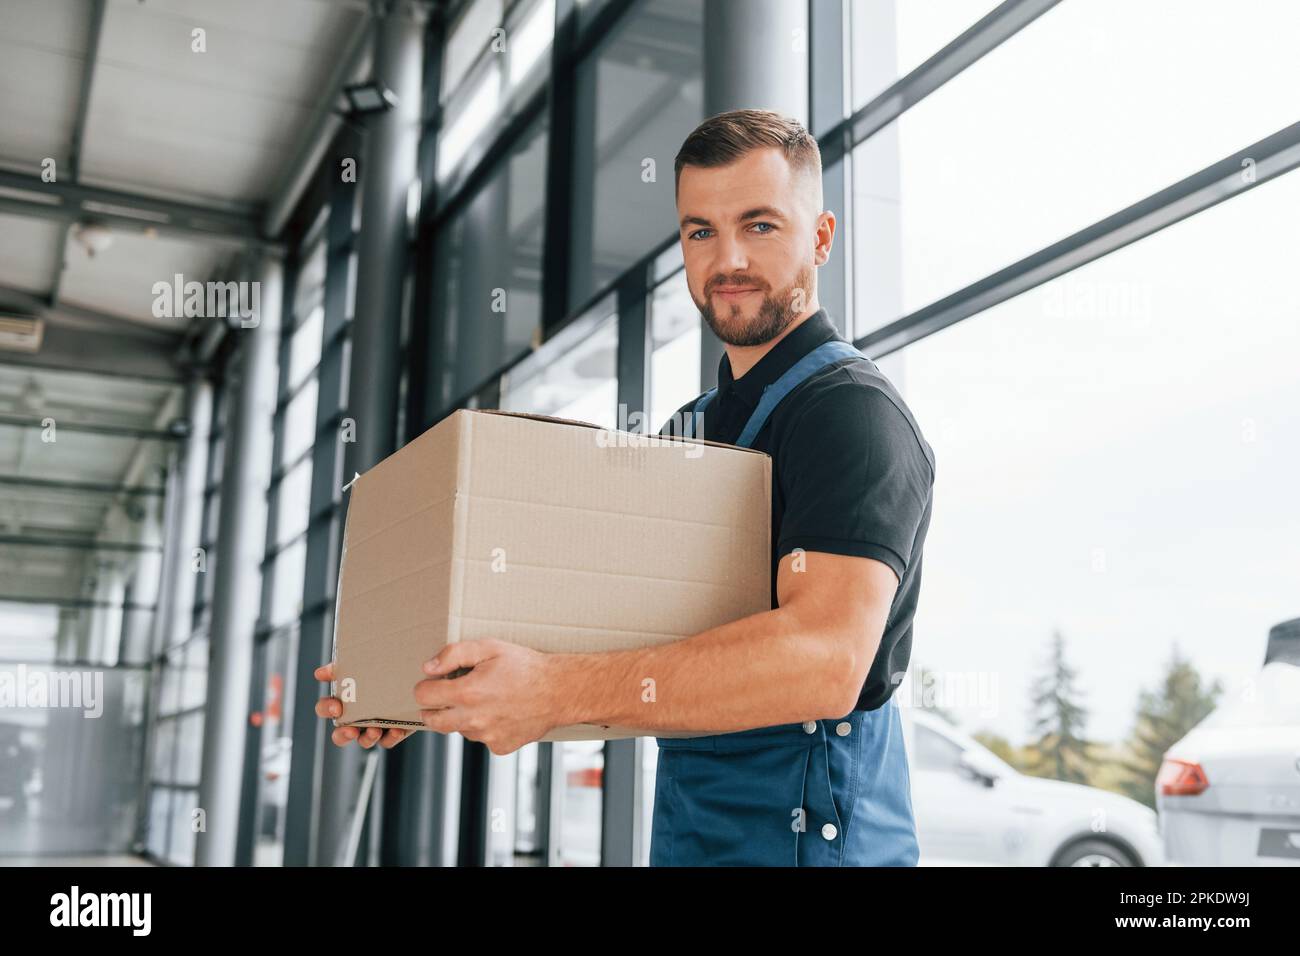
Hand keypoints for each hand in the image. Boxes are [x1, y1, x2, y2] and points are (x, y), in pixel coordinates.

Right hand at [314, 661, 411, 749]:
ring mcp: (373, 727)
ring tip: (375, 730)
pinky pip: (388, 741)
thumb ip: (339, 668)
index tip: (336, 707)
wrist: (408, 675)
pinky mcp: (392, 731)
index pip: (325, 709)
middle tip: (351, 730)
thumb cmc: (378, 671)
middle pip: (340, 735)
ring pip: (364, 741)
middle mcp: (355, 719)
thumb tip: (320, 673)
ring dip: (368, 738)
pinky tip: (396, 729)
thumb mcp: (359, 666)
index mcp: (344, 703)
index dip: (326, 709)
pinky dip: (391, 737)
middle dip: (342, 735)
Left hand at [414, 639, 564, 754]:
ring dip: (462, 717)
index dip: (425, 687)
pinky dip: (485, 727)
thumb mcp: (490, 647)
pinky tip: (500, 712)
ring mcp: (486, 736)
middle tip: (447, 695)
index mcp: (467, 693)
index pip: (424, 697)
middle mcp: (473, 719)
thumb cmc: (526, 666)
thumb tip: (428, 668)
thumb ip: (454, 654)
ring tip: (485, 699)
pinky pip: (481, 738)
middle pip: (433, 721)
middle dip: (434, 708)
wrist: (559, 691)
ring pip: (459, 729)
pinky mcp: (499, 746)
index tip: (434, 682)